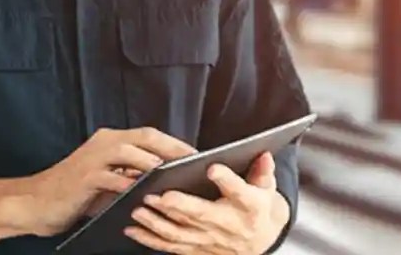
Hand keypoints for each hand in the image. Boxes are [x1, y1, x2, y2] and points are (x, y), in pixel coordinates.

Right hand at [20, 127, 196, 237]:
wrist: (35, 202)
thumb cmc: (74, 194)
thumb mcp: (108, 182)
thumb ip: (131, 177)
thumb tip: (165, 181)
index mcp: (110, 141)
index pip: (149, 136)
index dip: (174, 143)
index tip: (197, 155)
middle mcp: (103, 142)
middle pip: (145, 137)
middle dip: (172, 147)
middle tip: (194, 161)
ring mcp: (92, 158)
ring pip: (129, 151)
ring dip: (152, 161)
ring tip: (173, 173)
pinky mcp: (83, 177)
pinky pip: (110, 177)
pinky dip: (127, 183)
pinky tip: (141, 193)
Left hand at [125, 152, 289, 254]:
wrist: (261, 242)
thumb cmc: (259, 209)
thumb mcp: (267, 188)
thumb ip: (262, 171)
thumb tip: (264, 154)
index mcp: (249, 206)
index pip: (239, 191)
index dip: (227, 180)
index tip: (213, 168)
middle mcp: (228, 225)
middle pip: (202, 214)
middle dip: (179, 205)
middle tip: (159, 194)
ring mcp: (210, 239)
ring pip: (181, 232)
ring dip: (158, 222)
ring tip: (140, 209)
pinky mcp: (197, 248)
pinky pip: (171, 246)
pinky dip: (150, 239)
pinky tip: (133, 229)